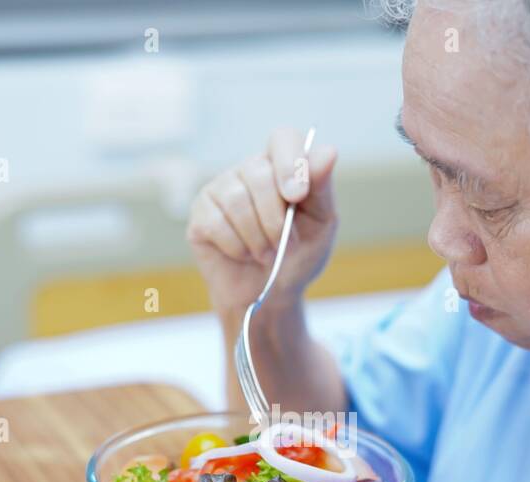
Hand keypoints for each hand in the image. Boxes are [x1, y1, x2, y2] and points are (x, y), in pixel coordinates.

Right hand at [186, 127, 338, 316]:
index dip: (289, 162)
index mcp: (282, 165)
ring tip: (266, 254)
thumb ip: (322, 187)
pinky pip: (216, 223)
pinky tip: (243, 255)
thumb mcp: (321, 223)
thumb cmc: (298, 254)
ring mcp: (221, 189)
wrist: (271, 294)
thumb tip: (328, 152)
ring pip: (236, 199)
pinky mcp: (201, 214)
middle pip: (258, 173)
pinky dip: (237, 247)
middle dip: (276, 219)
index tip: (297, 196)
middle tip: (286, 244)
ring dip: (258, 238)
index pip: (283, 138)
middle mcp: (249, 170)